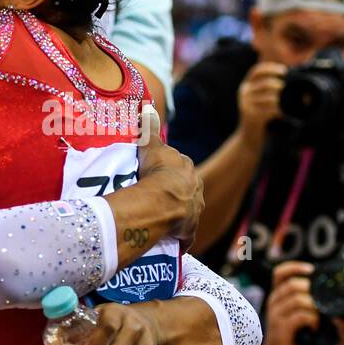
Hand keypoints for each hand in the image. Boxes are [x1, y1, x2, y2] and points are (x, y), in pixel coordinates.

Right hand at [136, 105, 201, 247]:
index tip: (157, 173)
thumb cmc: (157, 171)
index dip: (169, 170)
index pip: (180, 167)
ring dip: (177, 214)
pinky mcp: (188, 231)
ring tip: (160, 217)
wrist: (163, 200)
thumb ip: (150, 128)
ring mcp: (194, 211)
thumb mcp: (151, 146)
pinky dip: (177, 237)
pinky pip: (183, 235)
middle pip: (186, 189)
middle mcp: (196, 189)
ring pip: (186, 211)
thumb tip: (147, 105)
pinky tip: (168, 239)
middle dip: (176, 192)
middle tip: (156, 195)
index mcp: (188, 169)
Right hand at [237, 61, 286, 142]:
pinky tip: (283, 113)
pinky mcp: (251, 116)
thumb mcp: (259, 100)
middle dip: (279, 85)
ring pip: (269, 97)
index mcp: (246, 86)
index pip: (257, 70)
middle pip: (265, 83)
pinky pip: (270, 110)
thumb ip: (268, 89)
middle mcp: (243, 93)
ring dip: (281, 100)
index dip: (271, 68)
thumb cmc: (259, 116)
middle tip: (288, 89)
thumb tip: (286, 81)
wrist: (248, 138)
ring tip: (287, 103)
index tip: (284, 70)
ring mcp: (246, 105)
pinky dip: (279, 111)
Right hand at [261, 261, 317, 344]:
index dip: (295, 266)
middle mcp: (273, 302)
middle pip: (293, 284)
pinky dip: (313, 319)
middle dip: (311, 290)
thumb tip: (322, 287)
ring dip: (314, 306)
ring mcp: (276, 315)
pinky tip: (315, 326)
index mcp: (276, 295)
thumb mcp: (291, 313)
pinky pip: (301, 316)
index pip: (279, 272)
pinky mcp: (282, 328)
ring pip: (298, 299)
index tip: (311, 270)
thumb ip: (300, 299)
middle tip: (322, 300)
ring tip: (320, 316)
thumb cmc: (290, 334)